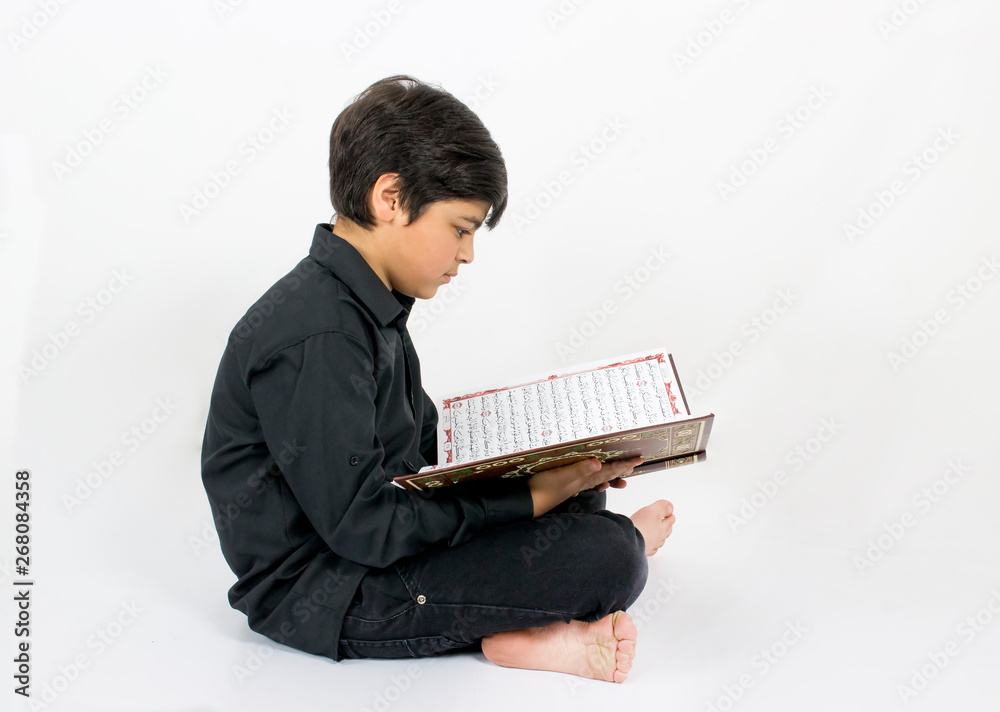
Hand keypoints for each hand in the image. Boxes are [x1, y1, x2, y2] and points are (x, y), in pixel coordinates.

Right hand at [527, 456, 642, 516]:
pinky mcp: (562, 488)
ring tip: (619, 479)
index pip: (608, 471)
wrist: (528, 503)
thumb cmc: (543, 488)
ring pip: (594, 481)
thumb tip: (599, 463)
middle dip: (619, 471)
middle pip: (605, 476)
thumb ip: (580, 469)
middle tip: (633, 466)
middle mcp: (580, 483)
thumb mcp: (562, 476)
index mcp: (583, 478)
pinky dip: (588, 483)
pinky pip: (581, 485)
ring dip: (607, 478)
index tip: (638, 460)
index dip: (623, 465)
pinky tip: (588, 484)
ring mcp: (572, 486)